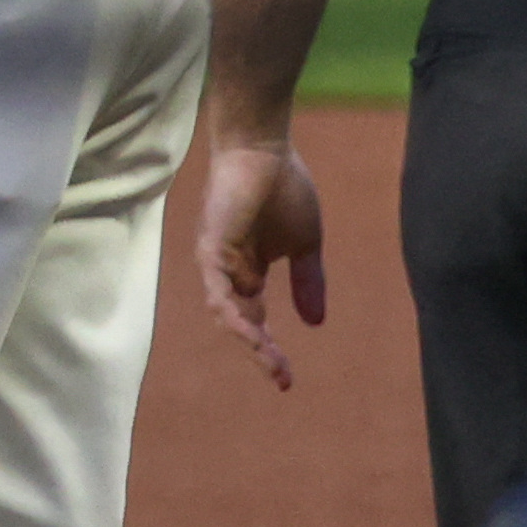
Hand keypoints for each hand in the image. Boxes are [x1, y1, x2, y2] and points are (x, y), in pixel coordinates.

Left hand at [195, 139, 328, 389]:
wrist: (265, 147)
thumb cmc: (283, 186)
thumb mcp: (304, 244)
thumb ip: (307, 280)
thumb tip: (316, 323)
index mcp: (247, 270)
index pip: (253, 319)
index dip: (268, 348)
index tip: (287, 378)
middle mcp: (227, 270)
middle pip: (239, 322)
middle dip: (260, 352)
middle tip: (282, 379)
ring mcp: (216, 260)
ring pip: (225, 313)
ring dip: (248, 340)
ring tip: (272, 364)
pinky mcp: (211, 248)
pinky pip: (217, 290)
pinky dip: (232, 314)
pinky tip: (250, 334)